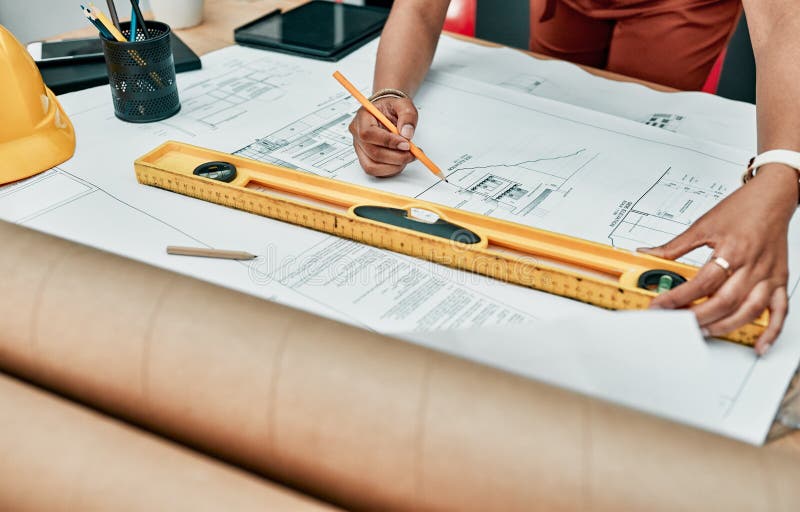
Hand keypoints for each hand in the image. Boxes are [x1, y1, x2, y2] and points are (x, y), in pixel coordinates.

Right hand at [348, 96, 417, 176]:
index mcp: (363, 117)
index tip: (406, 144)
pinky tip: (400, 161)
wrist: (386, 112)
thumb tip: (407, 134)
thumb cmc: (391, 107)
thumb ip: (407, 116)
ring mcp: (360, 148)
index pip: (369, 134)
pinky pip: (375, 170)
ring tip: (407, 157)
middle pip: (372, 153)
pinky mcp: (366, 158)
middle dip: (396, 157)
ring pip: (372, 166)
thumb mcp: (403, 104)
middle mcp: (357, 134)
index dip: (388, 142)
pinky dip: (390, 170)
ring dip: (393, 166)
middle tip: (412, 153)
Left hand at [639, 164, 797, 354]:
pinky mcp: (780, 281)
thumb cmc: (742, 208)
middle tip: (678, 323)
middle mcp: (753, 265)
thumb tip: (648, 253)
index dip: (677, 298)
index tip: (660, 306)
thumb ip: (675, 245)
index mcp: (732, 250)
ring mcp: (768, 276)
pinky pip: (779, 311)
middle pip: (724, 301)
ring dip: (725, 326)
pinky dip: (771, 331)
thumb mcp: (703, 224)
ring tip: (703, 332)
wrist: (773, 197)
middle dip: (698, 317)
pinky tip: (759, 346)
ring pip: (748, 310)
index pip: (701, 283)